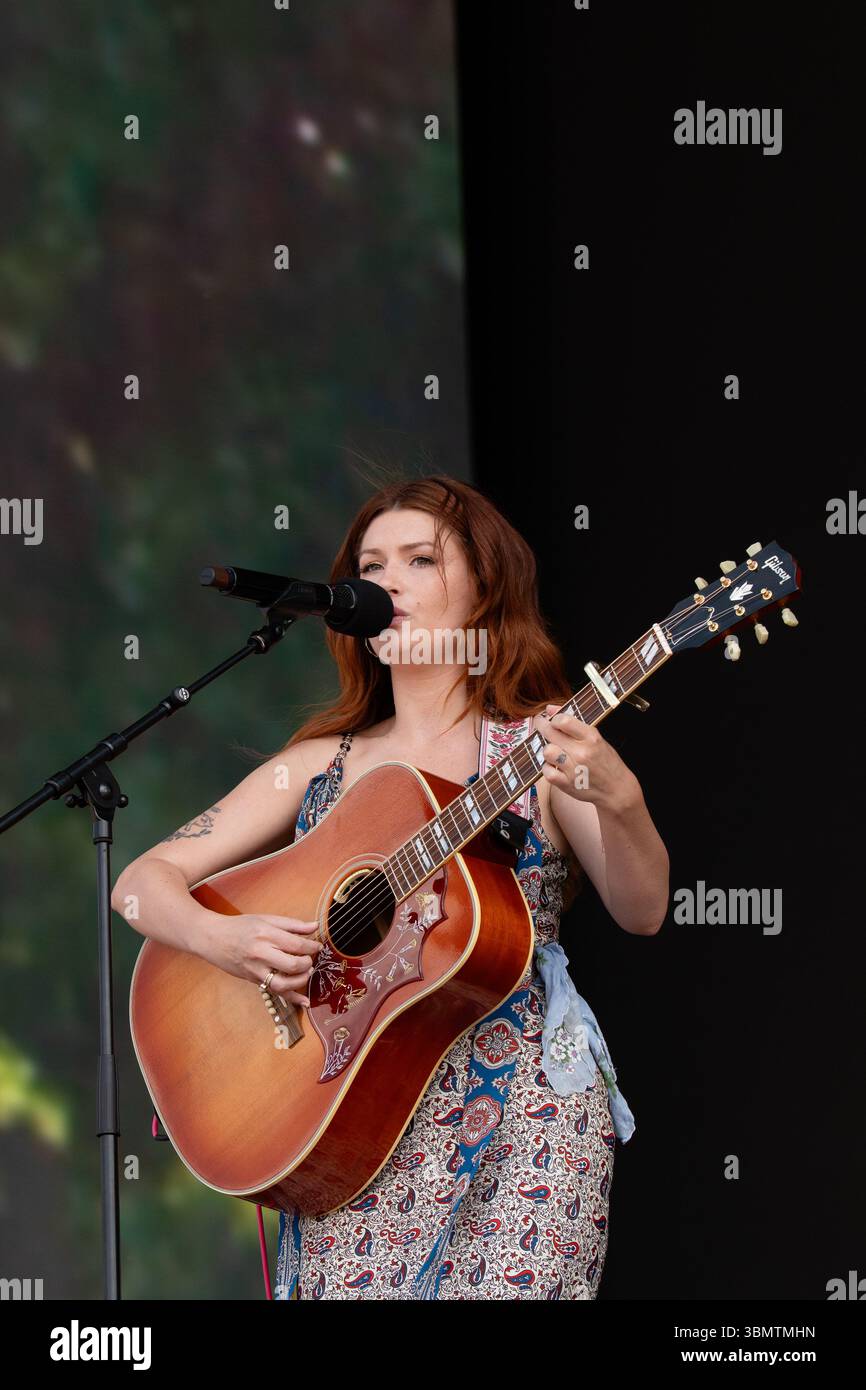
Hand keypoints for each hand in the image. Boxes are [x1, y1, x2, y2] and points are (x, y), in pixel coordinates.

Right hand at [202, 913, 321, 1006]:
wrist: (212, 938)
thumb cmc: (239, 926)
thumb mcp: (265, 919)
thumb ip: (292, 924)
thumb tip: (314, 926)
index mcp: (266, 934)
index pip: (296, 945)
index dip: (311, 947)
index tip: (317, 947)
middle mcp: (261, 953)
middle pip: (291, 965)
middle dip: (307, 964)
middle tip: (309, 959)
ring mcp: (255, 969)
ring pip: (283, 983)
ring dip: (301, 980)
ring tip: (306, 972)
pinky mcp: (253, 980)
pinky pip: (275, 992)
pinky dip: (292, 999)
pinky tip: (305, 1002)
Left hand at [535, 704, 639, 813]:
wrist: (616, 789)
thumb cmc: (607, 762)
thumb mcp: (596, 738)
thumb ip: (573, 723)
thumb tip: (550, 709)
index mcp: (592, 738)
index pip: (564, 721)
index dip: (554, 718)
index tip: (552, 719)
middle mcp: (582, 753)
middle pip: (551, 733)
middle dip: (542, 726)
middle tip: (541, 724)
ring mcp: (573, 769)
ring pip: (547, 751)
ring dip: (548, 750)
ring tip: (555, 750)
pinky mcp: (567, 784)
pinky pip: (546, 771)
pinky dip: (548, 768)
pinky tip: (555, 766)